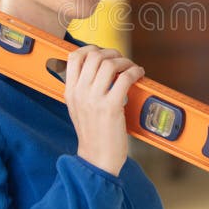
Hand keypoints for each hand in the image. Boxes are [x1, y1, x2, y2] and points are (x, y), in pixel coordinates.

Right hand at [64, 45, 144, 175]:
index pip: (74, 57)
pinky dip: (135, 71)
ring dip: (125, 61)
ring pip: (110, 64)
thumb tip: (97, 67)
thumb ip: (83, 88)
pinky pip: (124, 78)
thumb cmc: (93, 133)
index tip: (104, 53)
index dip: (91, 49)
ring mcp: (94, 99)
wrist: (97, 159)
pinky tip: (138, 74)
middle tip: (121, 60)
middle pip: (94, 56)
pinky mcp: (111, 107)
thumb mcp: (78, 108)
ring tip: (131, 67)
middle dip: (112, 53)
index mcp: (70, 92)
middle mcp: (80, 93)